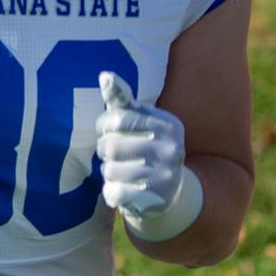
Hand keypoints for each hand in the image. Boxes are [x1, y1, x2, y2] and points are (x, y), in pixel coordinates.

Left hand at [96, 72, 202, 241]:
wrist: (169, 192)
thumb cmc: (146, 147)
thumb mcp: (139, 121)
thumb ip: (122, 100)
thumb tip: (105, 76)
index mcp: (168, 124)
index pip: (117, 118)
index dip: (104, 125)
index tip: (109, 130)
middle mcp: (171, 148)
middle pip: (110, 145)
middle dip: (104, 150)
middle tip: (115, 154)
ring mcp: (165, 176)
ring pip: (109, 169)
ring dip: (108, 172)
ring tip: (122, 171)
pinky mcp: (155, 200)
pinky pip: (114, 192)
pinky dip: (111, 191)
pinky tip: (123, 188)